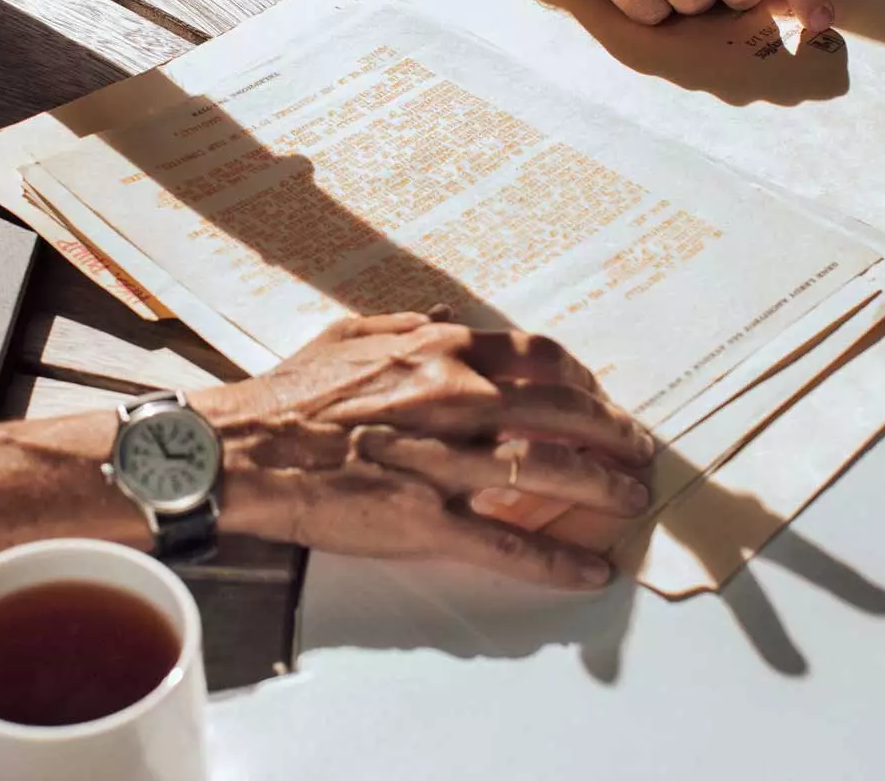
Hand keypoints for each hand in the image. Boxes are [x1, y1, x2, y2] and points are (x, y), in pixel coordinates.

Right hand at [193, 313, 655, 588]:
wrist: (243, 448)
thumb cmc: (290, 393)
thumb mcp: (349, 333)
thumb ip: (406, 323)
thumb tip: (447, 315)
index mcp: (441, 354)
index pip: (542, 363)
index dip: (584, 384)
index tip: (600, 401)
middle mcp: (457, 400)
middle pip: (565, 414)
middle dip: (614, 434)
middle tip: (640, 452)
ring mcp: (445, 461)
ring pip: (550, 474)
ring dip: (603, 489)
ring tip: (633, 501)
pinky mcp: (428, 520)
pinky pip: (507, 542)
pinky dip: (556, 559)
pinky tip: (591, 570)